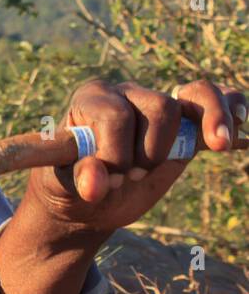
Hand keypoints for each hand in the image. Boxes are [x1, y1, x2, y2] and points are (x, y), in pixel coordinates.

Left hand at [26, 78, 247, 235]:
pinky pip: (216, 102)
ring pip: (195, 95)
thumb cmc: (69, 185)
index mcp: (91, 100)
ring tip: (219, 144)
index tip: (107, 182)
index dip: (116, 154)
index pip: (116, 116)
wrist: (88, 200)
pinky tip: (241, 121)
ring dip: (209, 122)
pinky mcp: (185, 126)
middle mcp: (126, 94)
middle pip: (160, 107)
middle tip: (132, 177)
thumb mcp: (63, 185)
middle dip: (152, 151)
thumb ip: (78, 179)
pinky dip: (230, 107)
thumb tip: (97, 183)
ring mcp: (158, 106)